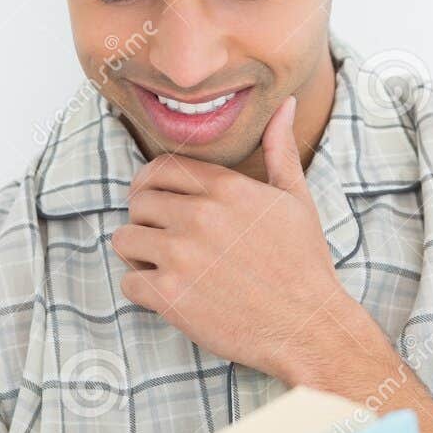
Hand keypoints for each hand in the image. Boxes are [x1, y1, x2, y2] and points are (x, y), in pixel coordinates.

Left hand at [110, 98, 354, 378]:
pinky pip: (128, 283)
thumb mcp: (296, 200)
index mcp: (226, 188)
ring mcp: (181, 256)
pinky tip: (168, 294)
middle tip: (163, 237)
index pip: (161, 168)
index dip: (154, 185)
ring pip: (124, 238)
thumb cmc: (304, 265)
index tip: (160, 203)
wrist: (308, 326)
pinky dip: (142, 291)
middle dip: (146, 219)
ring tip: (162, 265)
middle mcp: (199, 215)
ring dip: (138, 253)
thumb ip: (280, 150)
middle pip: (137, 200)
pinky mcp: (170, 296)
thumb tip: (286, 105)